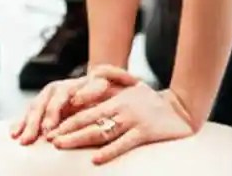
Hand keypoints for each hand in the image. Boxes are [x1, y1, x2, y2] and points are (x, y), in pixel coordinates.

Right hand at [11, 65, 138, 144]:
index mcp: (69, 85)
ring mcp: (46, 97)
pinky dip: (20, 123)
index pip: (57, 99)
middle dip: (34, 123)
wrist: (97, 83)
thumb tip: (78, 99)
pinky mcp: (42, 106)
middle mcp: (54, 90)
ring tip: (18, 138)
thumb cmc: (102, 88)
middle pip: (41, 105)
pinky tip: (13, 132)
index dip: (52, 114)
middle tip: (30, 138)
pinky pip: (28, 114)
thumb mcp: (103, 84)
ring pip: (32, 110)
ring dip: (24, 124)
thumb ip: (93, 90)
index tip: (49, 128)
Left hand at [49, 82, 196, 163]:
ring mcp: (133, 120)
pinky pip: (124, 143)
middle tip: (50, 139)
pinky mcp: (145, 132)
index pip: (87, 110)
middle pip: (89, 121)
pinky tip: (95, 159)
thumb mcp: (132, 84)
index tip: (51, 129)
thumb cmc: (152, 100)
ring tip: (62, 146)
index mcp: (116, 98)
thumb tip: (91, 73)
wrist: (181, 111)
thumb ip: (111, 76)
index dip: (68, 120)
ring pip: (102, 131)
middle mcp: (122, 108)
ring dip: (79, 139)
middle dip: (67, 130)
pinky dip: (109, 151)